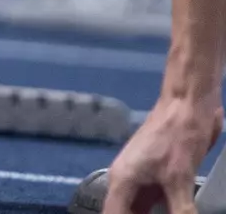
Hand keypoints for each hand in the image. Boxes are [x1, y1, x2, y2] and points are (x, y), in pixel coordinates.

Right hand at [103, 96, 221, 213]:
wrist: (187, 106)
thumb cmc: (176, 137)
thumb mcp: (179, 179)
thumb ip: (180, 210)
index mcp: (122, 180)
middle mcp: (127, 180)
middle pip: (125, 212)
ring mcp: (143, 178)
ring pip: (141, 209)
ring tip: (169, 212)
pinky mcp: (160, 176)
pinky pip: (156, 203)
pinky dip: (164, 210)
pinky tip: (178, 210)